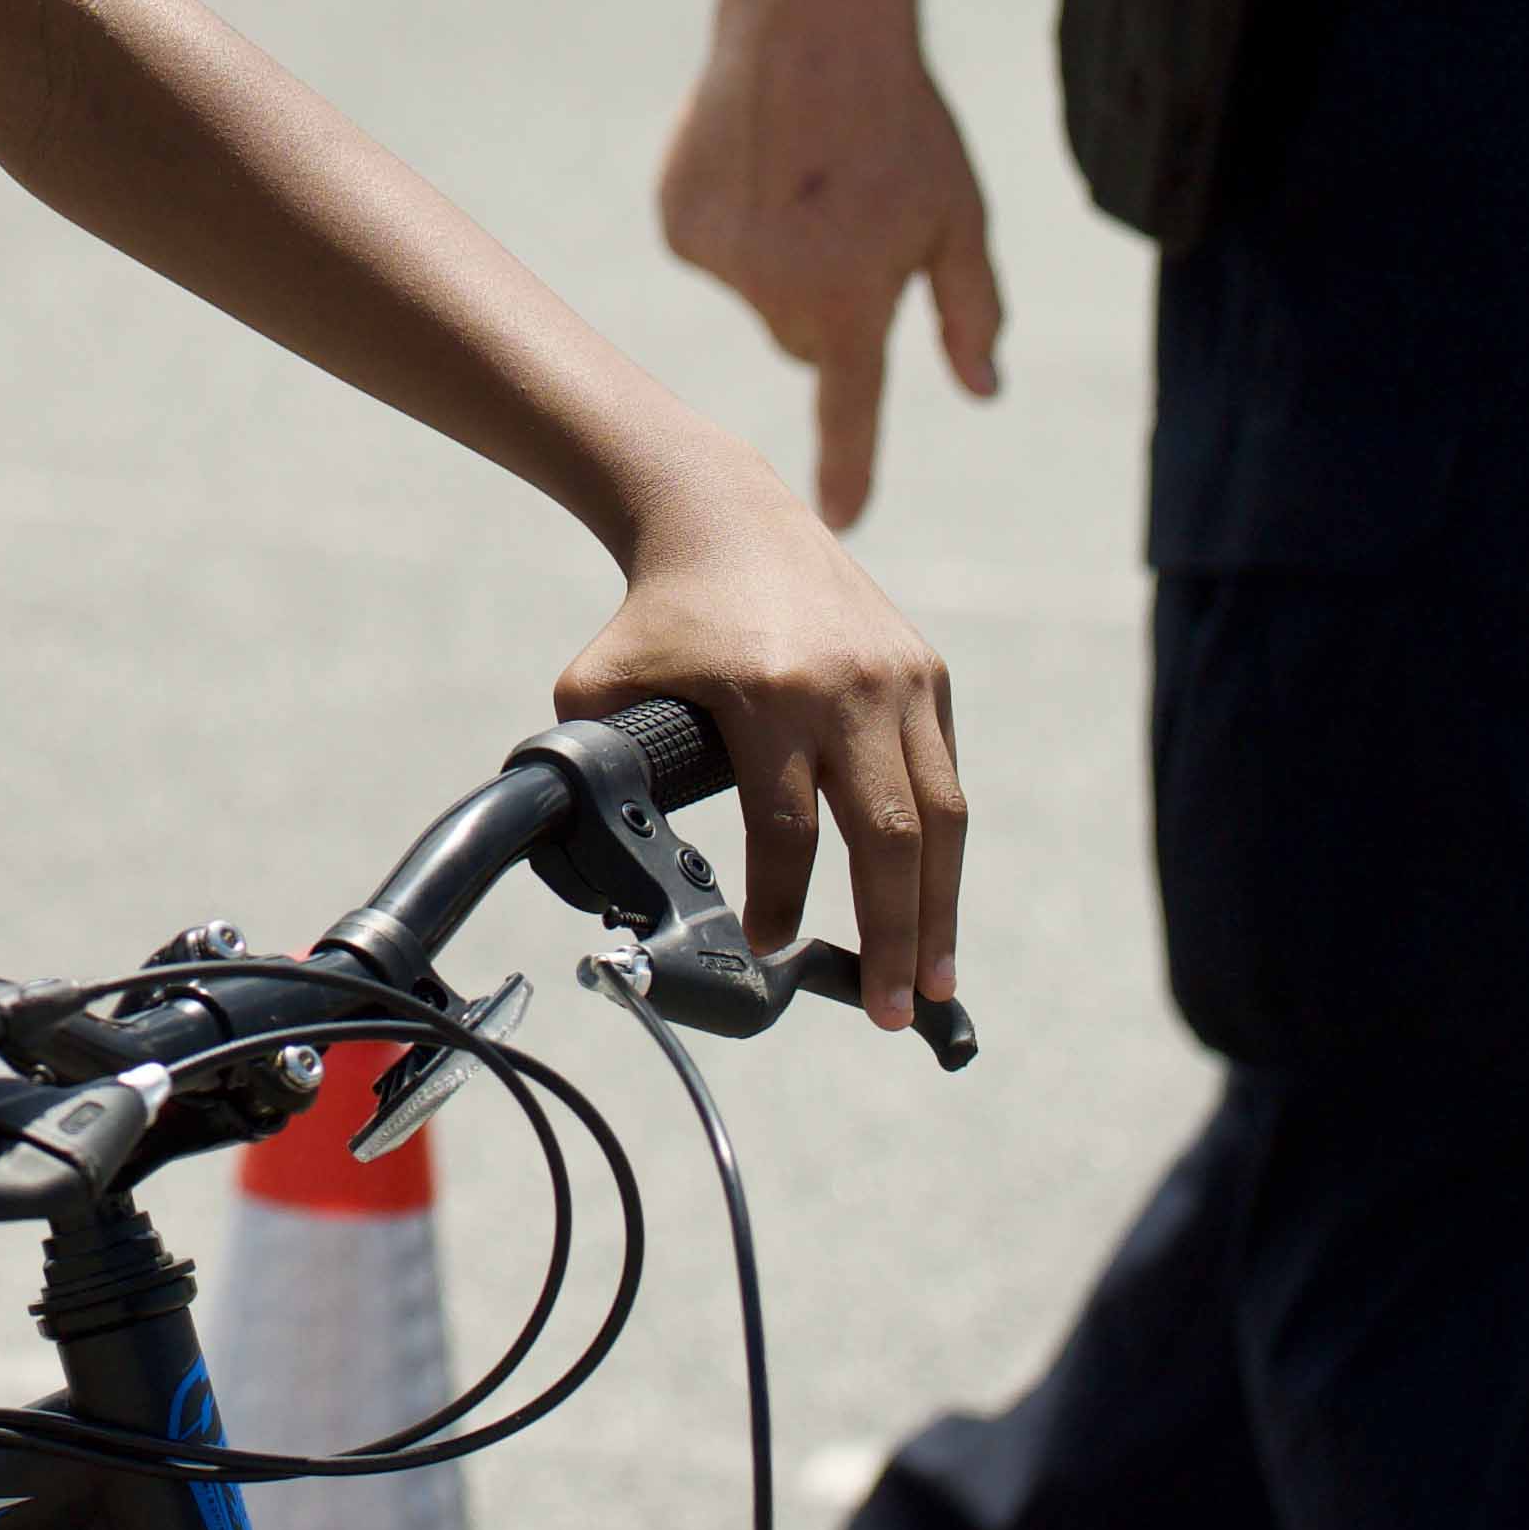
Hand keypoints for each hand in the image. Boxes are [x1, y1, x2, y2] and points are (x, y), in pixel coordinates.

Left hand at [559, 463, 969, 1037]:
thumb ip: (591, 765)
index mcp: (768, 694)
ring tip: (930, 986)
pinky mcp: (927, 674)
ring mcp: (900, 680)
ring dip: (938, 910)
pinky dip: (942, 848)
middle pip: (889, 836)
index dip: (780, 900)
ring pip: (940, 816)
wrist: (728, 518)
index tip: (768, 949)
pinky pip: (943, 777)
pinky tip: (931, 907)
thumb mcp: (601, 684)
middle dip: (891, 935)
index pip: (787, 828)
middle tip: (885, 1011)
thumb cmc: (658, 616)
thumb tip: (585, 861)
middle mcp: (849, 688)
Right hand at [654, 0, 1002, 524]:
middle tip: (849, 221)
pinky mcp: (677, 223)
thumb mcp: (958, 217)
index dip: (849, 468)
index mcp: (850, 299)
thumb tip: (983, 389)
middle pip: (801, 338)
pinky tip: (760, 164)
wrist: (811, 25)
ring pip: (756, 294)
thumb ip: (970, 313)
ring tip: (804, 178)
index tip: (843, 522)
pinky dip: (735, 225)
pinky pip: (714, 252)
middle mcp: (773, 291)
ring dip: (779, 258)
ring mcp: (716, 259)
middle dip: (825, 298)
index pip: (849, 408)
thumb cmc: (902, 123)